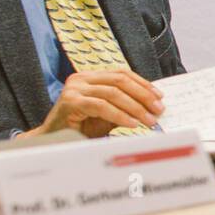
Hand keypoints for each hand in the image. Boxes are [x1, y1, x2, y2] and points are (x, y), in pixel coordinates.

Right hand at [23, 69, 163, 138]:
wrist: (54, 141)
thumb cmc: (82, 128)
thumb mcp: (108, 115)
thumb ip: (125, 107)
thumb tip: (153, 107)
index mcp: (91, 77)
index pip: (122, 74)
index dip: (143, 84)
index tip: (160, 97)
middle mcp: (81, 78)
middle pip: (120, 80)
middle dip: (143, 95)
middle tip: (159, 110)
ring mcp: (74, 88)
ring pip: (112, 93)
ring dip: (135, 107)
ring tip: (149, 120)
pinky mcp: (70, 101)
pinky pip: (101, 106)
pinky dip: (119, 115)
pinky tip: (132, 124)